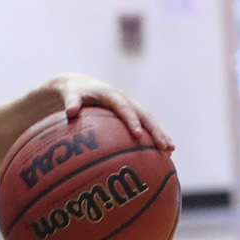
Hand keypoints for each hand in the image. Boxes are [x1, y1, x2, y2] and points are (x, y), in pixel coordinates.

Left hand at [47, 74, 174, 152]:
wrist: (81, 85)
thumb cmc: (73, 92)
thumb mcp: (69, 94)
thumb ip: (71, 102)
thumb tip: (70, 112)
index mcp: (112, 95)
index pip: (124, 107)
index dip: (131, 120)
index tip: (137, 134)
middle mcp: (126, 99)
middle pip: (144, 115)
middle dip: (155, 130)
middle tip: (164, 146)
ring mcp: (131, 106)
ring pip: (149, 121)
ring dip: (160, 134)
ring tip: (170, 151)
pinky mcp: (132, 114)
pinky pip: (145, 126)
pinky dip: (153, 138)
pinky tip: (161, 154)